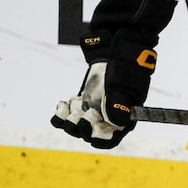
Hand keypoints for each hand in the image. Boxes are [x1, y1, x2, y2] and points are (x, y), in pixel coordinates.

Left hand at [50, 30, 157, 149]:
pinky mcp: (83, 101)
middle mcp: (107, 118)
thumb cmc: (126, 65)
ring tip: (69, 106)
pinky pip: (67, 115)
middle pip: (89, 134)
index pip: (109, 140)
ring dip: (69, 121)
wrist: (117, 47)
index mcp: (123, 118)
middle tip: (81, 112)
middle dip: (81, 127)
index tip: (89, 129)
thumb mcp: (124, 83)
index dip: (98, 139)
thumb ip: (120, 102)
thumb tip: (117, 122)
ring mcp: (94, 109)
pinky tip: (63, 103)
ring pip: (75, 126)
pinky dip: (61, 113)